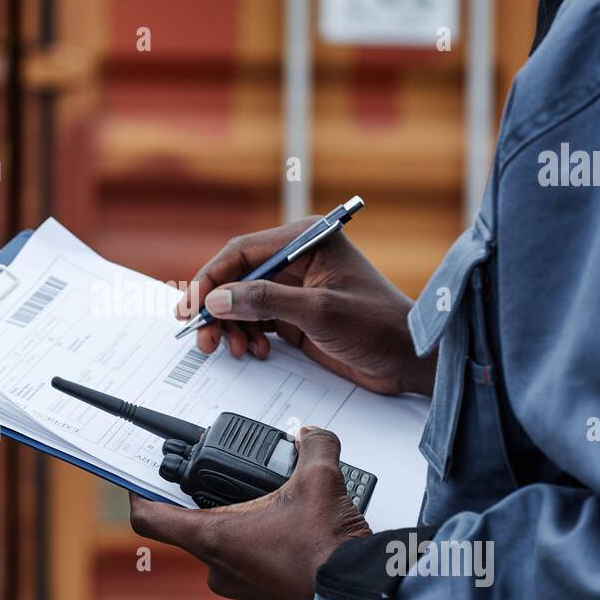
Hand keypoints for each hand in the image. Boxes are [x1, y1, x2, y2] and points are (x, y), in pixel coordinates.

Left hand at [127, 428, 369, 599]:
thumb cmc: (328, 550)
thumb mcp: (321, 481)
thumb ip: (313, 447)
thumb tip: (310, 434)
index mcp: (214, 537)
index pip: (150, 518)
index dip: (138, 495)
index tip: (138, 482)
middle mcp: (218, 570)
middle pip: (197, 532)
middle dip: (218, 508)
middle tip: (239, 490)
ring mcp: (240, 594)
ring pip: (228, 555)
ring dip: (246, 536)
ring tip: (279, 518)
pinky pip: (253, 577)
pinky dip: (267, 560)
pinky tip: (295, 546)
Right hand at [179, 219, 435, 395]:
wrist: (408, 359)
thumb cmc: (378, 326)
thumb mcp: (319, 312)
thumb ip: (266, 302)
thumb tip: (217, 299)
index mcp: (307, 240)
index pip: (242, 252)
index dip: (211, 279)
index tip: (191, 307)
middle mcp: (298, 258)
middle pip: (237, 277)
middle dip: (217, 309)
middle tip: (205, 338)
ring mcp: (295, 287)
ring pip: (242, 301)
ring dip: (231, 326)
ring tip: (236, 350)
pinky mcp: (296, 313)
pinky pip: (256, 319)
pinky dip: (247, 335)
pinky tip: (255, 351)